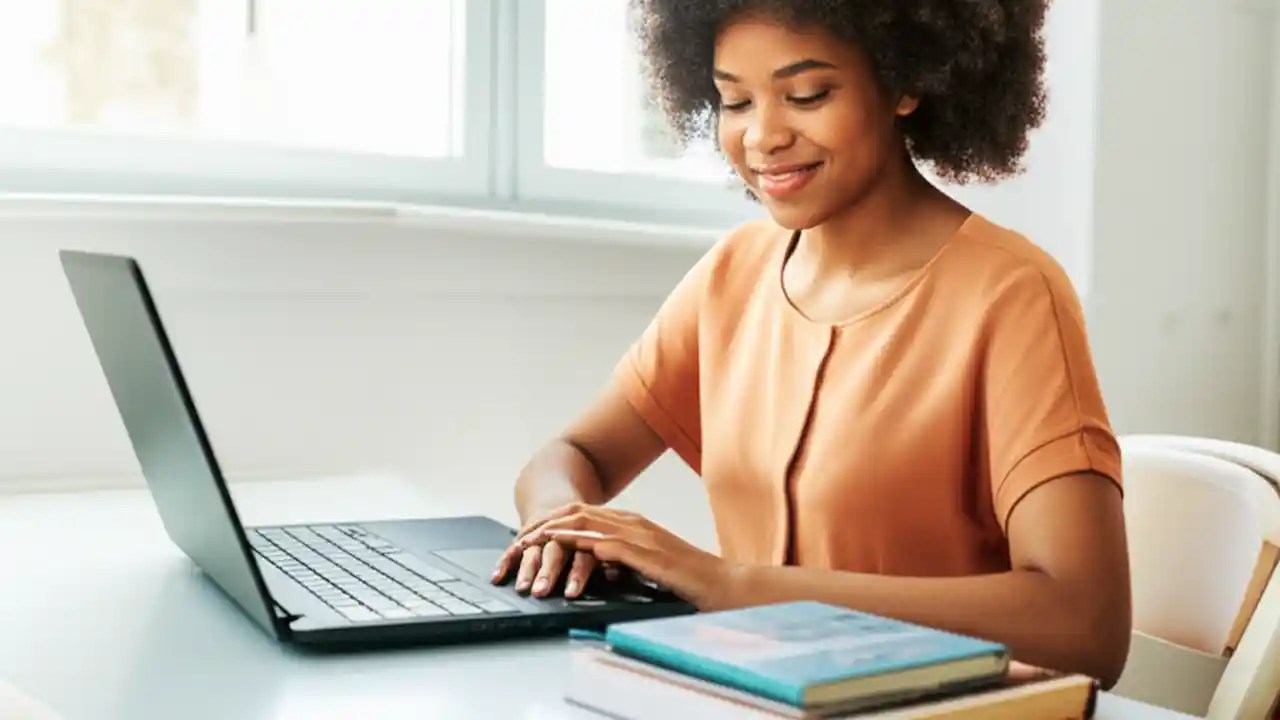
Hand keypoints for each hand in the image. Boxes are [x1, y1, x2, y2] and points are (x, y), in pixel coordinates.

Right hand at [491, 505, 608, 597]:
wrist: (562, 500)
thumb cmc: (594, 531)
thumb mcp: (607, 543)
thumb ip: (613, 559)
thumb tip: (614, 574)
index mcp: (591, 533)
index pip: (584, 552)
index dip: (577, 572)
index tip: (571, 592)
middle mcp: (565, 531)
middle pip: (556, 550)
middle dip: (548, 571)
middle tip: (541, 591)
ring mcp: (544, 531)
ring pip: (536, 548)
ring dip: (528, 568)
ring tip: (522, 587)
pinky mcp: (527, 533)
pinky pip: (515, 547)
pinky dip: (507, 560)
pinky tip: (497, 575)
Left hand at [518, 504, 738, 609]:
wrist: (725, 586)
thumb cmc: (693, 582)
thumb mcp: (654, 566)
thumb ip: (631, 560)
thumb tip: (607, 564)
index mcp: (636, 525)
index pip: (588, 515)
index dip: (558, 520)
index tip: (534, 530)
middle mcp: (635, 524)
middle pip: (581, 514)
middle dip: (547, 522)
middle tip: (521, 534)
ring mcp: (641, 537)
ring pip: (587, 525)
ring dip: (555, 531)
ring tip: (528, 539)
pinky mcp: (646, 554)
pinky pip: (604, 544)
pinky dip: (576, 544)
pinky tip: (558, 548)